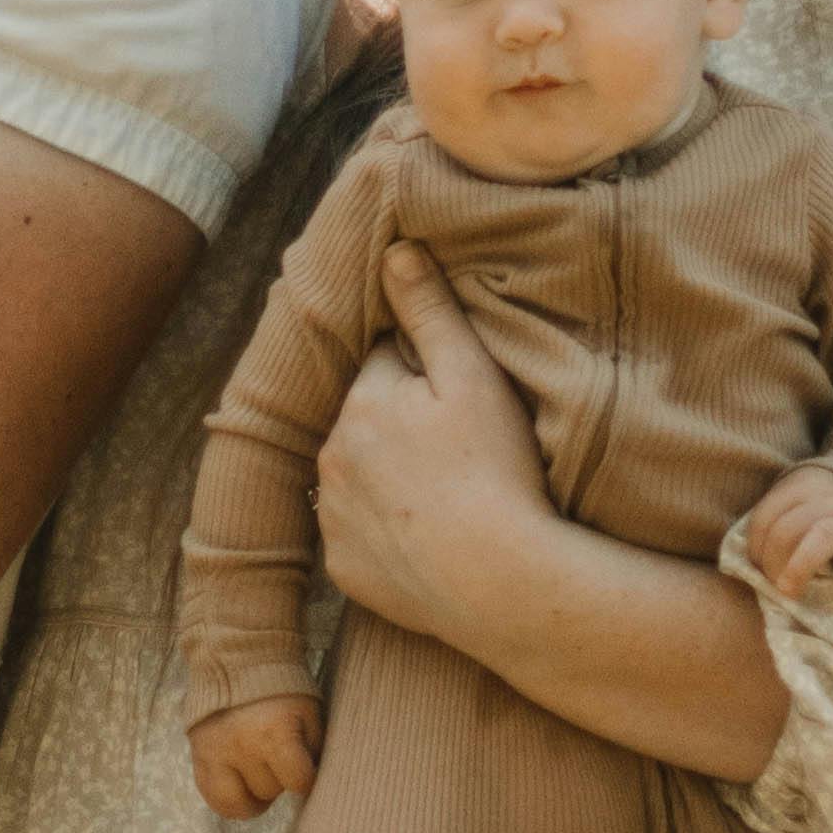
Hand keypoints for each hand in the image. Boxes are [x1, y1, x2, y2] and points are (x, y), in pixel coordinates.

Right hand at [187, 691, 321, 823]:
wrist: (239, 662)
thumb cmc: (282, 692)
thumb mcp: (309, 714)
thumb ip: (312, 750)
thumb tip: (309, 783)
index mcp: (274, 731)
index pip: (297, 781)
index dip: (305, 779)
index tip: (304, 770)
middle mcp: (242, 745)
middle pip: (267, 791)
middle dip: (277, 780)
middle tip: (278, 761)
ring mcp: (216, 752)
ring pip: (235, 804)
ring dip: (252, 799)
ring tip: (258, 784)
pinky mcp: (198, 756)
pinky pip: (211, 798)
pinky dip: (228, 801)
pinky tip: (239, 789)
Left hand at [312, 242, 554, 658]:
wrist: (501, 582)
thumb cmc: (497, 472)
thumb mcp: (472, 376)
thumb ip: (430, 311)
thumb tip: (394, 250)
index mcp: (361, 402)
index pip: (386, 367)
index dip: (428, 378)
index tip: (462, 403)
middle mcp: (330, 457)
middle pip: (368, 422)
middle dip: (401, 426)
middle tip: (462, 452)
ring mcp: (333, 518)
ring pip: (359, 478)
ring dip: (390, 479)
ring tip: (449, 496)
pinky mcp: (344, 569)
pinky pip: (360, 536)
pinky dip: (386, 534)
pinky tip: (429, 539)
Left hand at [739, 459, 832, 610]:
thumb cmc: (821, 510)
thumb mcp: (795, 504)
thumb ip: (774, 524)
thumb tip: (750, 566)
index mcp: (800, 486)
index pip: (766, 516)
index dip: (755, 547)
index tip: (756, 568)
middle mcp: (827, 498)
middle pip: (789, 527)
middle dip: (773, 560)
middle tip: (773, 585)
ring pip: (823, 535)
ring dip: (800, 566)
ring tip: (789, 592)